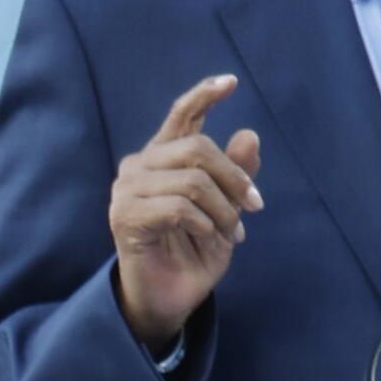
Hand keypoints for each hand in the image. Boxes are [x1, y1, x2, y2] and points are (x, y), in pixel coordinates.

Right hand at [110, 75, 262, 355]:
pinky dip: (205, 225)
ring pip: (193, 180)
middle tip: (255, 207)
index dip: (204, 94)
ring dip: (223, 210)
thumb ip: (236, 176)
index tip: (233, 82)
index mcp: (163, 158)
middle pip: (197, 147)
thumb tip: (250, 134)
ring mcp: (127, 190)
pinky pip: (179, 208)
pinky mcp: (125, 216)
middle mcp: (140, 165)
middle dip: (235, 178)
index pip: (181, 114)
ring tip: (230, 234)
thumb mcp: (227, 212)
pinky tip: (208, 238)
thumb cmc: (194, 254)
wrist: (169, 299)